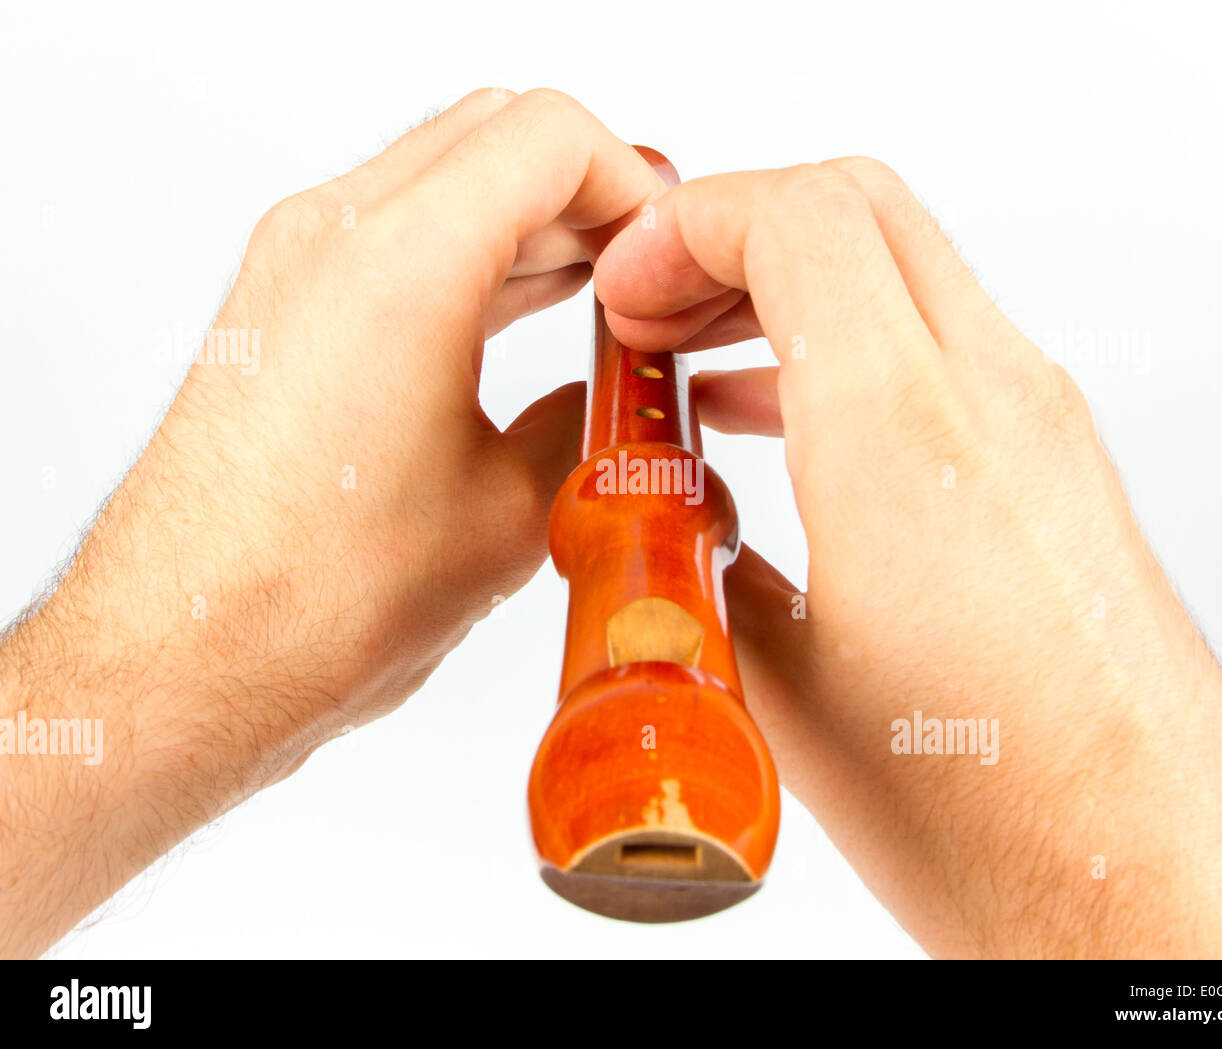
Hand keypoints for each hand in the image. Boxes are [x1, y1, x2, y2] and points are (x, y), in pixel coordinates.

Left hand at [0, 89, 663, 955]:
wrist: (185, 655)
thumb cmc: (313, 599)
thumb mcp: (509, 516)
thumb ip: (586, 428)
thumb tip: (616, 410)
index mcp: (402, 263)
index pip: (550, 138)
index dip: (634, 185)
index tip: (665, 255)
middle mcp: (333, 237)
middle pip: (494, 137)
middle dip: (585, 194)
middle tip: (640, 276)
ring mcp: (293, 266)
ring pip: (441, 178)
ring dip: (523, 222)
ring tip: (595, 301)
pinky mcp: (277, 309)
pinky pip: (391, 233)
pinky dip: (464, 254)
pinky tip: (514, 323)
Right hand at [594, 160, 1221, 956]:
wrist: (1136, 876)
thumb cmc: (995, 813)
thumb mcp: (783, 688)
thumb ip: (705, 575)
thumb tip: (666, 535)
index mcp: (904, 438)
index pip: (798, 221)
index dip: (686, 229)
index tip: (629, 291)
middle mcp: (993, 400)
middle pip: (857, 209)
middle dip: (733, 234)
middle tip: (656, 309)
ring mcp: (1040, 424)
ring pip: (903, 269)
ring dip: (790, 286)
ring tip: (701, 361)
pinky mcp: (1056, 464)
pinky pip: (942, 345)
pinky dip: (848, 346)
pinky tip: (785, 419)